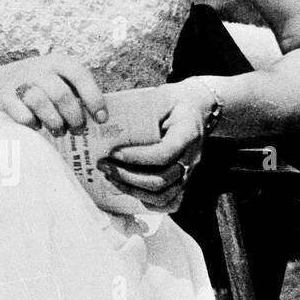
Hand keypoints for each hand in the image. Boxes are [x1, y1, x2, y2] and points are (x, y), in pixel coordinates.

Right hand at [0, 54, 107, 135]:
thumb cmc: (42, 87)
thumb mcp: (60, 80)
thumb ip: (77, 93)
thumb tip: (100, 117)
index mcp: (58, 62)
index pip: (79, 75)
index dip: (93, 98)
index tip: (101, 119)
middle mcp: (38, 68)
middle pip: (61, 94)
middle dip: (73, 117)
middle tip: (77, 130)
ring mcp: (19, 80)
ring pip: (40, 102)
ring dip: (54, 122)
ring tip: (58, 131)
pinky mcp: (4, 96)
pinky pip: (21, 114)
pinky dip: (32, 123)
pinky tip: (37, 126)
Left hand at [100, 80, 213, 213]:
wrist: (197, 108)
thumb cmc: (173, 102)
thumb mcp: (160, 96)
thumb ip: (140, 108)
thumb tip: (107, 119)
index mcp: (187, 134)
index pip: (164, 153)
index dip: (137, 157)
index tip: (113, 152)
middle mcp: (191, 158)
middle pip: (162, 180)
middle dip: (127, 176)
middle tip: (103, 165)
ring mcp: (188, 173)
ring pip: (163, 195)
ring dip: (132, 190)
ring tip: (110, 176)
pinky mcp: (182, 181)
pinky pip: (169, 203)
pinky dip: (146, 201)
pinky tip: (126, 188)